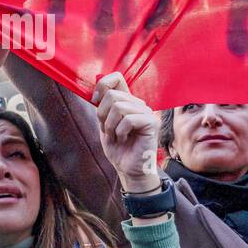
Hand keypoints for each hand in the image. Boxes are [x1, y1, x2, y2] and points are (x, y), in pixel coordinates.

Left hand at [91, 73, 160, 192]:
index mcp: (127, 101)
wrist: (128, 169)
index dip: (102, 86)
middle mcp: (138, 103)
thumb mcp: (104, 123)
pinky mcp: (152, 123)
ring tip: (116, 136)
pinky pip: (128, 119)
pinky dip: (120, 132)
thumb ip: (102, 105)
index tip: (95, 101)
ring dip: (110, 126)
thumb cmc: (118, 148)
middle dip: (102, 115)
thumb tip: (96, 83)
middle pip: (112, 94)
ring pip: (118, 106)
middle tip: (108, 130)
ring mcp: (147, 112)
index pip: (116, 78)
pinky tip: (124, 140)